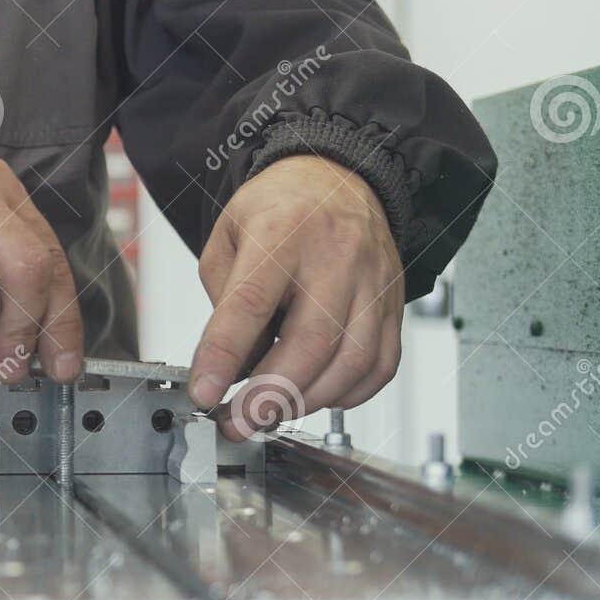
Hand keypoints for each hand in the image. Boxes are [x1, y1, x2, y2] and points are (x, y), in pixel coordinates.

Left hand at [189, 155, 403, 439]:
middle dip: (270, 395)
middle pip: (310, 341)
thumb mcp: (229, 236)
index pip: (251, 302)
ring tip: (272, 412)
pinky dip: (348, 394)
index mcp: (282, 233)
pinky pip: (381, 365)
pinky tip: (316, 395)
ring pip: (351, 360)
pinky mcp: (395, 304)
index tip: (205, 393)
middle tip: (239, 421)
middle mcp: (336, 257)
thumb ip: (224, 298)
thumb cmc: (279, 209)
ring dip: (307, 400)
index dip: (226, 355)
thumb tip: (230, 365)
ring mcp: (373, 282)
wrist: (339, 177)